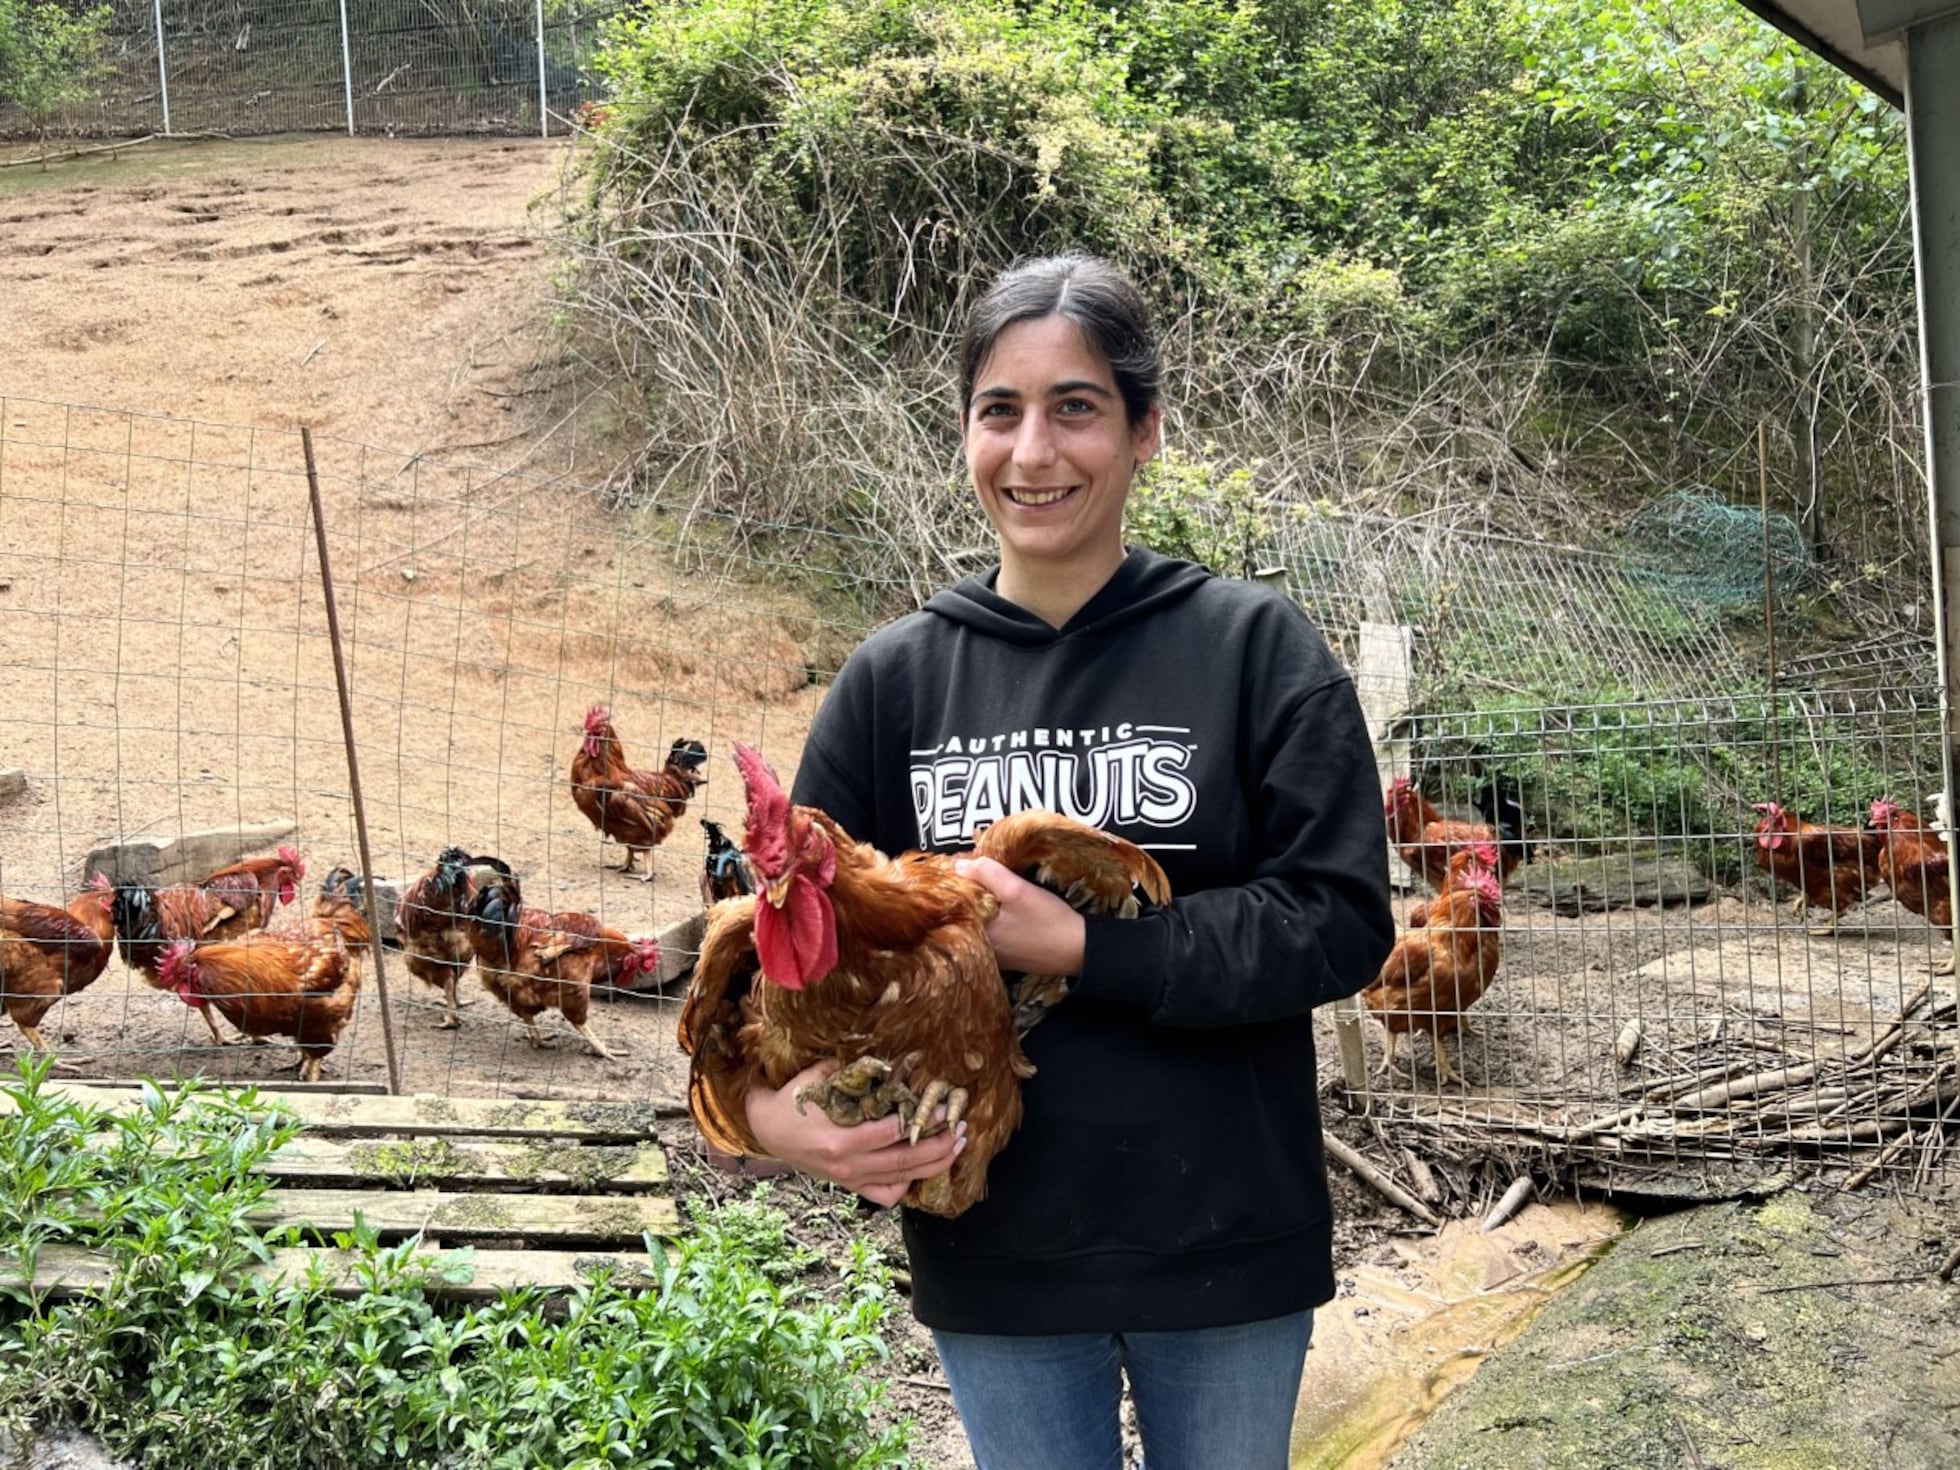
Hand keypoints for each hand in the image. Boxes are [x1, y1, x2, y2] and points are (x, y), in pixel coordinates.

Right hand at [744, 1060, 966, 1207]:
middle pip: (905, 1161)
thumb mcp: (819, 1079)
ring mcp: (850, 1179)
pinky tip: (920, 1170)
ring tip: (956, 1147)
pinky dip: (905, 1185)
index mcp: (841, 1139)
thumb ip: (853, 1072)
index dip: (921, 1121)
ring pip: (901, 1179)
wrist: (767, 1129)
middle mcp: (849, 1165)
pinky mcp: (849, 1186)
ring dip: (933, 1165)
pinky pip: (885, 1194)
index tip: (943, 1108)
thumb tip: (892, 1061)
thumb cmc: (794, 1100)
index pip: (892, 1133)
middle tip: (962, 1131)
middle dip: (939, 1147)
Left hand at [956, 856, 1085, 974]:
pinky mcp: (1008, 957)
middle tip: (974, 874)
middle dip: (967, 895)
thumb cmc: (1049, 920)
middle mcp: (980, 947)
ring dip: (980, 907)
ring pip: (978, 924)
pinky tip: (1003, 910)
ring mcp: (994, 955)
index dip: (956, 883)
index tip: (961, 867)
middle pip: (964, 915)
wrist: (1079, 949)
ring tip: (987, 888)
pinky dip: (993, 921)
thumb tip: (958, 866)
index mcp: (977, 932)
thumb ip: (987, 874)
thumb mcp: (1018, 890)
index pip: (954, 903)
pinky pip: (991, 935)